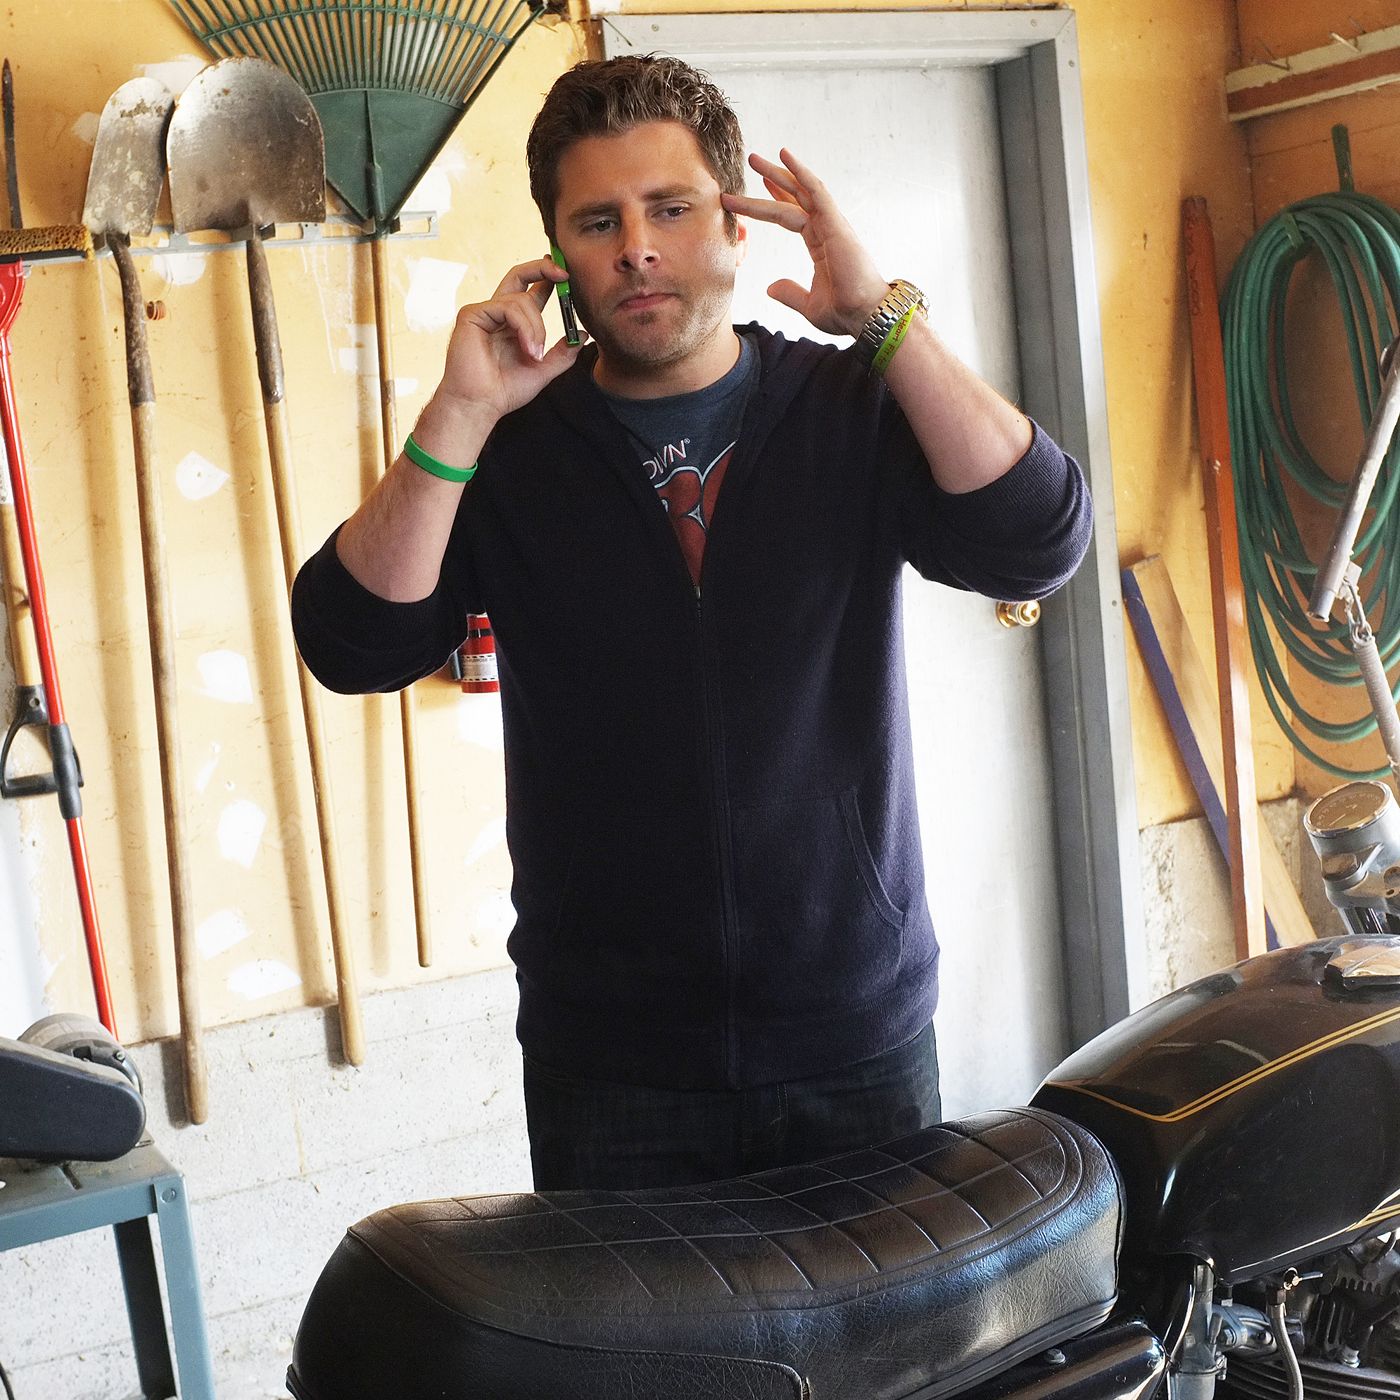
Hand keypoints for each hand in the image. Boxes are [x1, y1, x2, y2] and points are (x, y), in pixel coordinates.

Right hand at [435, 256, 584, 428]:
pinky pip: (507, 308)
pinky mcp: (472, 315)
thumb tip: (582, 334)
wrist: (480, 405)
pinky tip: (527, 349)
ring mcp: (483, 312)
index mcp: (512, 323)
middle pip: (519, 275)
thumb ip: (563, 352)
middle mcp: (497, 313)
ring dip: (536, 328)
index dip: (548, 278)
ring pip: (521, 300)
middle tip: (564, 274)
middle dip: (543, 268)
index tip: (567, 276)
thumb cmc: (504, 391)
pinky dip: (524, 328)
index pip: (532, 291)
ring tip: (535, 354)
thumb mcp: (543, 370)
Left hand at [722, 150, 888, 337]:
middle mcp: (826, 229)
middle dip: (772, 179)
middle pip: (794, 197)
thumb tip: (770, 288)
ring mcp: (831, 224)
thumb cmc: (845, 312)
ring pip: (801, 191)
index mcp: (820, 243)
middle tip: (751, 159)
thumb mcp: (809, 305)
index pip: (792, 215)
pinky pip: (816, 192)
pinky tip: (785, 157)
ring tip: (754, 158)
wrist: (864, 317)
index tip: (759, 187)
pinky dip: (801, 174)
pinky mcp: (836, 224)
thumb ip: (790, 294)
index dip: (774, 200)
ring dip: (778, 173)